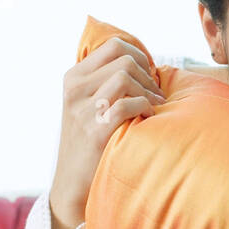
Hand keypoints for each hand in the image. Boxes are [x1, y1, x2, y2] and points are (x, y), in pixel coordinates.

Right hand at [48, 36, 165, 228]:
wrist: (73, 183)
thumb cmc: (90, 141)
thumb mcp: (88, 104)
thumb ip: (107, 81)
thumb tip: (145, 62)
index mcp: (74, 77)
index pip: (113, 45)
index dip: (139, 54)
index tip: (148, 73)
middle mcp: (75, 89)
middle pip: (124, 60)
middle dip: (148, 76)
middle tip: (155, 95)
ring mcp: (82, 109)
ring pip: (126, 77)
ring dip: (148, 91)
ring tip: (154, 107)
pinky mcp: (95, 130)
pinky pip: (127, 104)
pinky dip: (145, 108)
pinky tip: (149, 118)